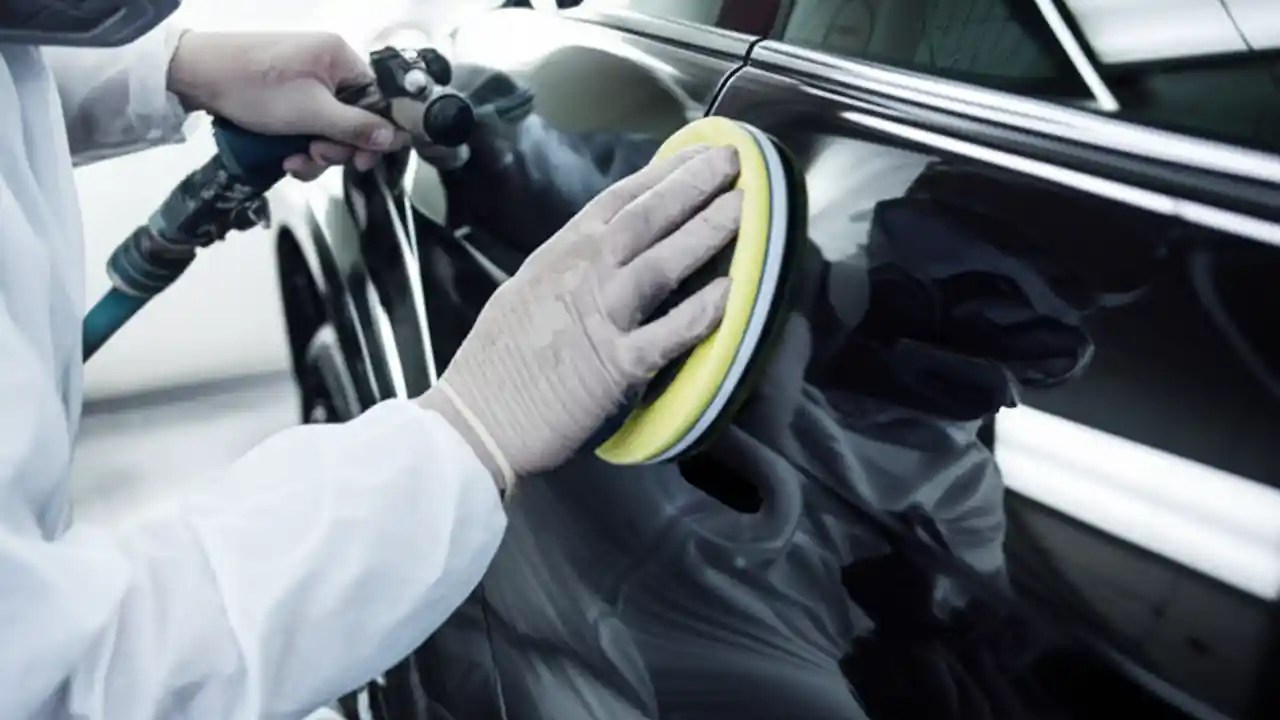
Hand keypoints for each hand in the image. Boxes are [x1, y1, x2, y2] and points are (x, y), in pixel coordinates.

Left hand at [167, 31, 409, 180]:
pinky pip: (309, 127)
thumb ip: (357, 127)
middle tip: (316, 155)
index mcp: (340, 58)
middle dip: (336, 146)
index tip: (361, 161)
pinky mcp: (288, 96)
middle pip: (354, 119)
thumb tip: (396, 137)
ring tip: (293, 160)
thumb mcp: (312, 113)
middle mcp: (328, 65)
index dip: (374, 135)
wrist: (195, 74)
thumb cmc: (254, 87)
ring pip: (330, 129)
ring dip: (316, 153)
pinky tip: (284, 156)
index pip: (378, 100)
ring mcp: (306, 81)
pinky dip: (300, 146)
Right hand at [419, 145, 741, 489]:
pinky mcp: (616, 368)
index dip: (664, 172)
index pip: (618, 200)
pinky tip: (733, 294)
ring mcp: (599, 319)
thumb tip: (609, 245)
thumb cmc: (499, 363)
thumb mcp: (528, 291)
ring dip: (706, 233)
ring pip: (661, 264)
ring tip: (746, 210)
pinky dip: (700, 313)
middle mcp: (582, 276)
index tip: (701, 151)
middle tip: (735, 163)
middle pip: (645, 219)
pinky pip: (666, 335)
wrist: (476, 421)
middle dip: (692, 186)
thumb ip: (571, 266)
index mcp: (561, 255)